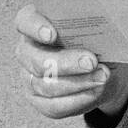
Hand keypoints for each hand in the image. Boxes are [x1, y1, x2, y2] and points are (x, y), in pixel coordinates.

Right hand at [13, 5, 127, 119]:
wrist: (103, 65)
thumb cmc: (94, 36)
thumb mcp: (94, 26)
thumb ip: (91, 24)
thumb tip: (103, 29)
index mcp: (34, 23)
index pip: (25, 22)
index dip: (35, 28)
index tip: (52, 34)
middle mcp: (26, 50)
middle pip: (36, 60)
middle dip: (65, 62)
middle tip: (91, 61)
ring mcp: (29, 77)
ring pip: (46, 86)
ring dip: (78, 83)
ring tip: (102, 76)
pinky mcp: (39, 100)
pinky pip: (54, 106)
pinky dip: (78, 100)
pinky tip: (96, 91)